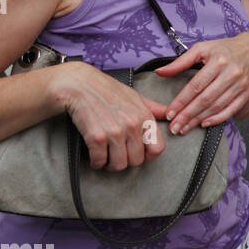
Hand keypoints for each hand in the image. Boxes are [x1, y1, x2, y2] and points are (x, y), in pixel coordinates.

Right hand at [54, 61, 169, 170]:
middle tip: (117, 154)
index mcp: (144, 117)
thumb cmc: (106, 90)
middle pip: (136, 161)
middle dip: (126, 161)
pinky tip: (94, 156)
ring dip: (110, 164)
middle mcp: (132, 125)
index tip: (139, 155)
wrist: (78, 84)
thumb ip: (153, 108)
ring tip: (106, 156)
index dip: (148, 156)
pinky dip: (96, 162)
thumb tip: (169, 115)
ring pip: (119, 165)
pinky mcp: (96, 137)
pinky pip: (100, 161)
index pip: (157, 149)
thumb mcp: (135, 96)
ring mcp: (115, 132)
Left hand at [156, 32, 248, 133]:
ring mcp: (240, 85)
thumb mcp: (202, 48)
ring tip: (185, 128)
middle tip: (175, 127)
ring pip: (217, 106)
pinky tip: (205, 123)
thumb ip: (180, 62)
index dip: (181, 101)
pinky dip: (218, 118)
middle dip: (188, 115)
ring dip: (199, 119)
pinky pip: (232, 109)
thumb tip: (160, 72)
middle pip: (206, 99)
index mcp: (218, 61)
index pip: (196, 86)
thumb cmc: (225, 48)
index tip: (170, 113)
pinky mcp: (247, 93)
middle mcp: (231, 73)